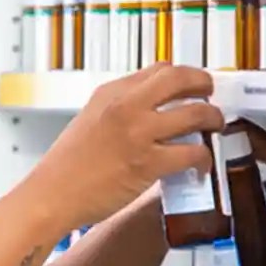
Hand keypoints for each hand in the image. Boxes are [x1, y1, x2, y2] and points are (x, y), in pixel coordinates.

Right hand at [27, 64, 224, 232]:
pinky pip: (193, 152)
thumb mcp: (89, 121)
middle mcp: (125, 106)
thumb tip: (151, 111)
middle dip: (205, 84)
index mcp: (109, 93)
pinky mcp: (148, 163)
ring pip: (196, 113)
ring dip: (213, 120)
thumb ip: (119, 110)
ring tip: (214, 128)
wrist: (51, 195)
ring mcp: (138, 133)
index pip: (158, 69)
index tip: (191, 85)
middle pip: (181, 78)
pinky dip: (204, 158)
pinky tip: (200, 165)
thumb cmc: (66, 167)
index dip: (183, 75)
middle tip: (211, 97)